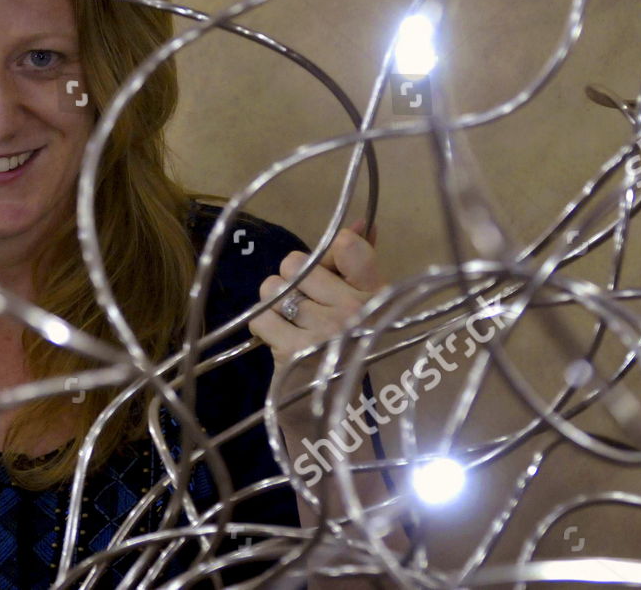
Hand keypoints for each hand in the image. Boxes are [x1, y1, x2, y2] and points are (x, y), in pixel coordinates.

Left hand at [248, 220, 386, 429]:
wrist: (336, 421)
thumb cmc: (349, 356)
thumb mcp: (365, 309)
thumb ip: (361, 263)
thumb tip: (363, 219)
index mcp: (380, 297)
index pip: (346, 245)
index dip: (326, 257)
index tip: (329, 281)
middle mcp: (356, 312)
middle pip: (296, 264)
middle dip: (294, 284)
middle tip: (307, 312)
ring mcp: (325, 334)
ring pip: (273, 288)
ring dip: (275, 305)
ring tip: (294, 328)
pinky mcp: (295, 354)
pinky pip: (260, 317)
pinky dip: (264, 328)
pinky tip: (282, 343)